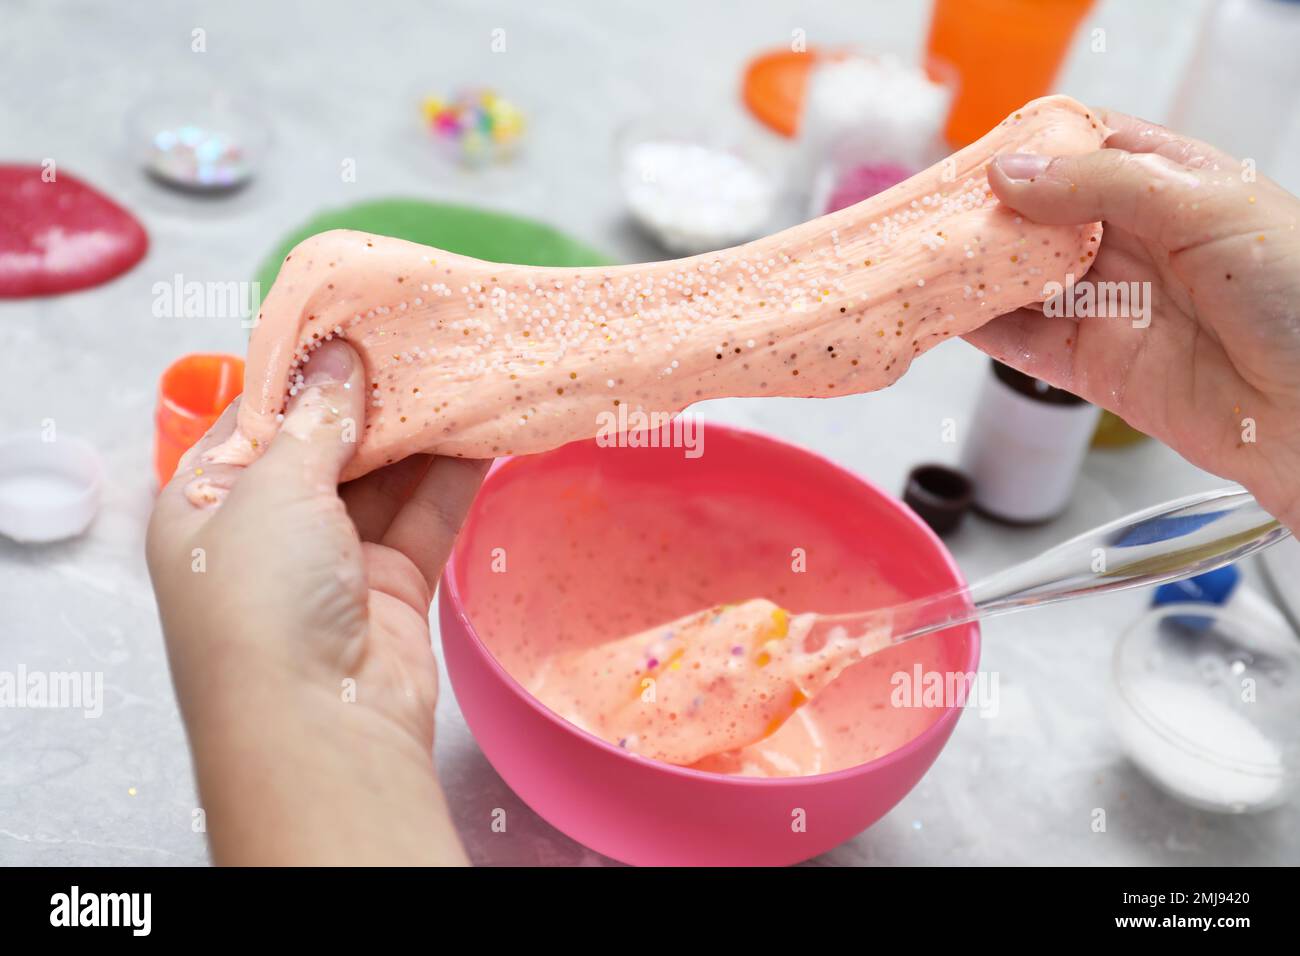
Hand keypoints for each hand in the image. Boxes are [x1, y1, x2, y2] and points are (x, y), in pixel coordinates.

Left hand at [147, 340, 488, 864]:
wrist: (317, 728)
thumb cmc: (261, 601)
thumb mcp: (272, 490)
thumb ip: (318, 419)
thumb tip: (338, 355)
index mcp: (206, 504)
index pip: (258, 419)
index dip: (304, 370)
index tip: (354, 321)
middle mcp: (267, 529)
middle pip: (327, 444)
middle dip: (373, 396)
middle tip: (420, 336)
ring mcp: (334, 559)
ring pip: (383, 478)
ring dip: (420, 431)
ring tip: (461, 368)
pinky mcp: (393, 583)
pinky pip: (424, 515)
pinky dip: (452, 475)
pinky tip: (483, 428)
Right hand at [966, 109, 1299, 532]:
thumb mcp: (1207, 209)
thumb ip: (1103, 187)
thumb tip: (1013, 173)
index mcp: (1176, 186)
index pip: (1087, 152)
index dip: (1031, 151)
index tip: (977, 157)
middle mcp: (1141, 244)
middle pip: (1043, 219)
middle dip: (988, 214)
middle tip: (932, 213)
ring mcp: (1116, 307)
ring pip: (1025, 281)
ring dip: (975, 273)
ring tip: (923, 261)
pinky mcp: (1098, 369)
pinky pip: (1027, 345)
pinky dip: (983, 332)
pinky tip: (946, 314)